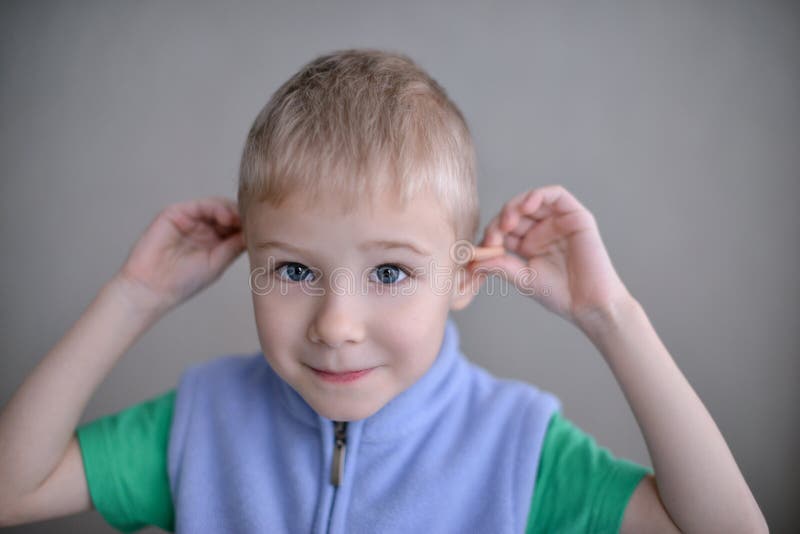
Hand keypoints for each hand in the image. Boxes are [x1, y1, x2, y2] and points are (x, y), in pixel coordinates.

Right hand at [114, 197, 245, 312]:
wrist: (153, 289)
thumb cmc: (183, 282)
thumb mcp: (218, 262)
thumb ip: (235, 245)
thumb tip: (257, 233)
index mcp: (213, 241)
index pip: (235, 226)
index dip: (249, 225)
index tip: (265, 229)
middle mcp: (202, 228)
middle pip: (228, 213)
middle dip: (242, 215)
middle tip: (255, 221)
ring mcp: (188, 220)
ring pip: (216, 206)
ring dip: (231, 210)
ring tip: (239, 220)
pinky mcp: (175, 214)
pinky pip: (199, 205)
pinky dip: (215, 208)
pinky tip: (226, 217)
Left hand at [473, 185, 632, 329]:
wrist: (589, 305)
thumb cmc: (560, 295)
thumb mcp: (523, 278)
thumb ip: (500, 265)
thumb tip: (472, 260)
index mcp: (529, 244)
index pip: (504, 229)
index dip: (492, 233)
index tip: (484, 248)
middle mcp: (543, 230)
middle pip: (515, 212)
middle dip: (501, 220)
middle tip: (494, 236)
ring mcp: (559, 222)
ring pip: (532, 200)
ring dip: (516, 205)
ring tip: (508, 222)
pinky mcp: (575, 216)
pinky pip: (556, 195)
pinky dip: (539, 195)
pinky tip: (527, 206)